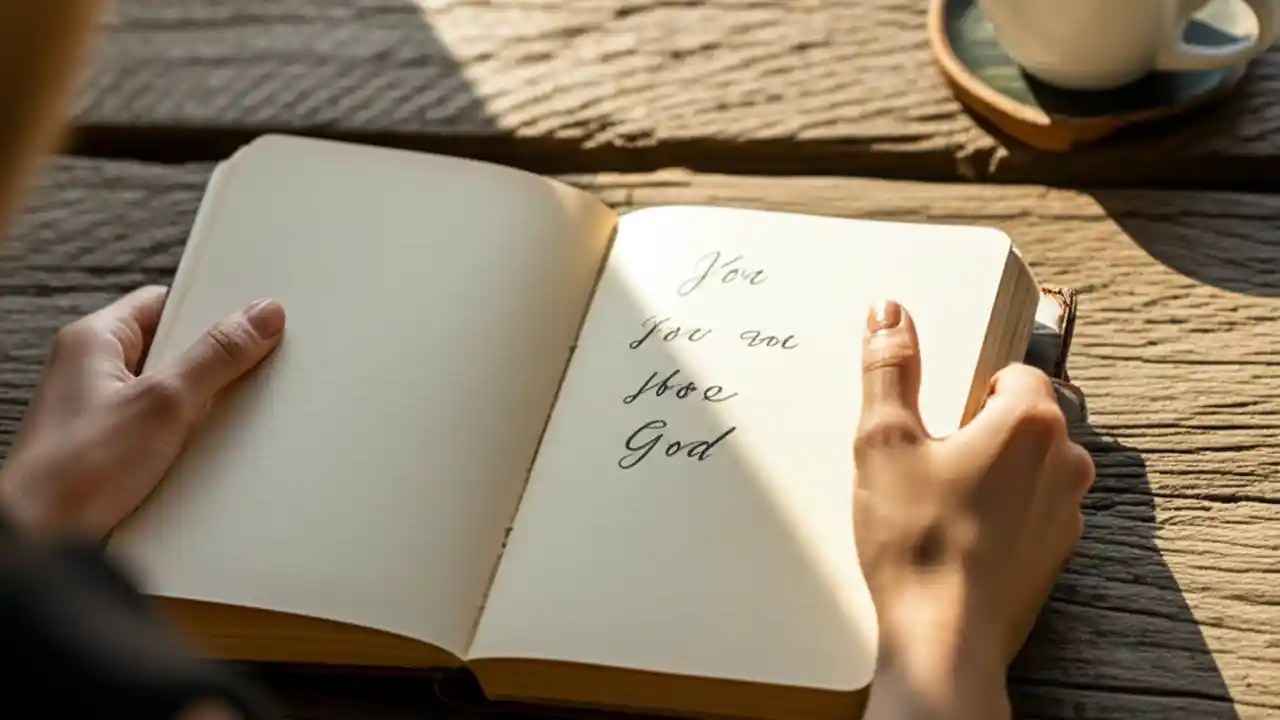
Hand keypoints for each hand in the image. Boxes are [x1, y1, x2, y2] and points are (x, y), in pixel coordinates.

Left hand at [0, 286, 284, 537]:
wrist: (43, 543)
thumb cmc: (73, 474)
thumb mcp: (164, 403)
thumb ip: (216, 356)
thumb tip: (259, 316)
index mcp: (93, 340)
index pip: (165, 301)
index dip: (209, 310)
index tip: (250, 325)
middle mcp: (92, 370)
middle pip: (173, 347)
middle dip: (210, 365)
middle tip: (235, 378)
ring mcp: (101, 409)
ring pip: (171, 390)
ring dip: (199, 406)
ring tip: (208, 423)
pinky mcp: (112, 447)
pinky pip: (163, 426)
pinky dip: (185, 436)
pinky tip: (197, 452)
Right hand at [854, 300, 1093, 719]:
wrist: (942, 638)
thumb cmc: (916, 541)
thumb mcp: (884, 442)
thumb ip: (889, 368)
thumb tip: (889, 314)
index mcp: (1032, 422)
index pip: (1013, 373)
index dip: (967, 390)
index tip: (933, 419)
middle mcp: (1066, 463)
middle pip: (1022, 419)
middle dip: (976, 430)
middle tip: (926, 461)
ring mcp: (1067, 513)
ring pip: (1027, 467)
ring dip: (989, 472)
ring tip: (935, 501)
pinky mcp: (1056, 554)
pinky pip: (1028, 511)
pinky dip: (997, 513)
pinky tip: (952, 534)